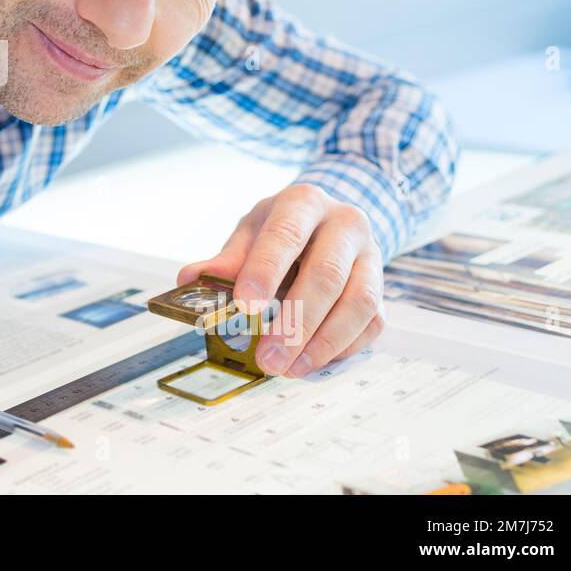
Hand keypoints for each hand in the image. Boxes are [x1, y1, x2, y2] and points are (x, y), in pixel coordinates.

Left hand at [176, 182, 385, 378]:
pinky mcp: (382, 287)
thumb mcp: (251, 232)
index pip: (285, 235)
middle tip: (268, 357)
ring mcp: (370, 256)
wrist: (329, 220)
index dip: (265, 270)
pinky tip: (313, 362)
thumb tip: (188, 280)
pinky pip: (372, 322)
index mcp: (304, 203)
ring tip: (289, 368)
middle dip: (296, 322)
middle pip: (327, 274)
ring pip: (358, 302)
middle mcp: (345, 224)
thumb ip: (225, 259)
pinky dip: (344, 348)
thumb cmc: (284, 229)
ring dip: (323, 342)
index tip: (245, 306)